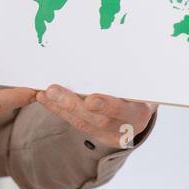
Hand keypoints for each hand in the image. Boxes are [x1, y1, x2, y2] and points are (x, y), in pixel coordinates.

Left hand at [35, 84, 156, 148]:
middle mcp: (127, 126)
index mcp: (141, 111)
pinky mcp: (97, 135)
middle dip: (73, 105)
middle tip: (53, 91)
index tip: (91, 100)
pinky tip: (45, 98)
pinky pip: (75, 123)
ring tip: (45, 93)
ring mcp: (111, 134)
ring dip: (60, 107)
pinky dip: (59, 110)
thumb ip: (127, 76)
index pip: (124, 110)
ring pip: (83, 123)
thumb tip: (106, 53)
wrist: (142, 110)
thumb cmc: (140, 89)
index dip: (107, 106)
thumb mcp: (141, 83)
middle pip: (99, 119)